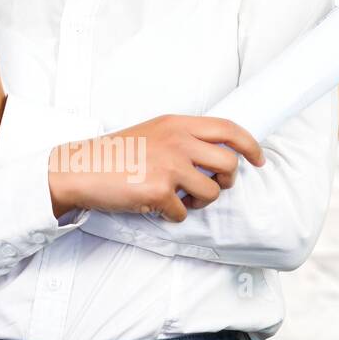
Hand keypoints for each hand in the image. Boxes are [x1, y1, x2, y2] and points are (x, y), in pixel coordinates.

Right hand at [47, 114, 264, 221]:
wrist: (80, 169)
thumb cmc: (114, 154)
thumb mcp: (152, 132)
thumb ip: (182, 137)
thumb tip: (214, 154)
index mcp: (176, 124)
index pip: (229, 130)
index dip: (251, 146)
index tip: (258, 159)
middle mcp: (177, 141)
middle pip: (229, 165)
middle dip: (225, 182)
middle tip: (211, 186)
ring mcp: (170, 166)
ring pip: (212, 193)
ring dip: (199, 201)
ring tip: (177, 197)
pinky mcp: (160, 191)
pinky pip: (183, 213)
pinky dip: (171, 215)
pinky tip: (154, 204)